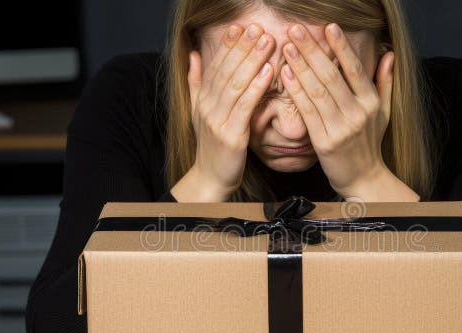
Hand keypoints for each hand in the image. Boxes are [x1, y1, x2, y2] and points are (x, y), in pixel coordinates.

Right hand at [177, 23, 275, 200]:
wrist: (210, 178)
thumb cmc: (212, 146)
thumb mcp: (200, 112)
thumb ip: (196, 83)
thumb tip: (193, 55)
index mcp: (202, 100)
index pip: (215, 66)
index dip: (227, 45)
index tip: (239, 26)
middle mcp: (207, 107)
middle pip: (226, 71)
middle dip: (242, 47)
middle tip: (257, 27)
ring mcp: (218, 121)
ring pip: (236, 84)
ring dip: (252, 61)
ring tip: (266, 41)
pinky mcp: (231, 135)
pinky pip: (245, 106)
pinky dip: (257, 87)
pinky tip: (268, 72)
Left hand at [280, 23, 394, 199]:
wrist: (364, 179)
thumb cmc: (370, 143)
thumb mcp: (384, 112)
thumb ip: (385, 82)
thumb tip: (389, 54)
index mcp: (371, 103)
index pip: (355, 69)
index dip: (342, 47)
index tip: (329, 27)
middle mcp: (358, 113)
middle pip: (332, 76)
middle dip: (313, 50)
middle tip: (296, 30)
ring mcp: (341, 128)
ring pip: (318, 92)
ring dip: (301, 67)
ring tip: (287, 46)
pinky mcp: (325, 142)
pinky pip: (308, 112)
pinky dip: (296, 92)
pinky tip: (286, 75)